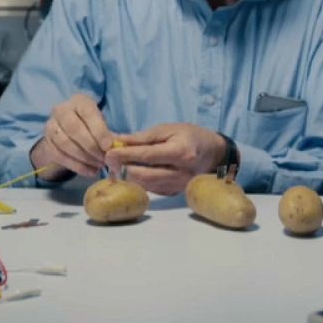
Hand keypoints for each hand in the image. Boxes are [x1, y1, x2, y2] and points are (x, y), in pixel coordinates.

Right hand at [30, 93, 115, 180]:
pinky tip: (89, 171)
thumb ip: (109, 135)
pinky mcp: (47, 142)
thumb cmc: (91, 125)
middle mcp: (61, 110)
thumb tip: (118, 149)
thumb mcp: (101, 124)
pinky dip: (76, 166)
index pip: (88, 113)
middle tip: (104, 159)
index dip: (99, 131)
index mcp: (79, 101)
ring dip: (84, 158)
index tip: (108, 146)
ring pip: (65, 143)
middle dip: (91, 146)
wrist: (68, 131)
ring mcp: (51, 126)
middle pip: (74, 129)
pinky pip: (59, 156)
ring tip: (98, 166)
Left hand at [104, 123, 225, 195]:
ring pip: (145, 185)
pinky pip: (151, 189)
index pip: (147, 156)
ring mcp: (179, 186)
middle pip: (144, 175)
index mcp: (181, 153)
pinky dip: (139, 181)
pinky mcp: (175, 193)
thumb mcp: (168, 129)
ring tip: (120, 164)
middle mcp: (181, 173)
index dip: (126, 155)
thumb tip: (118, 141)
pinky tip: (134, 171)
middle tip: (110, 159)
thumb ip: (143, 137)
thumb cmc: (190, 136)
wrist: (214, 153)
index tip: (109, 153)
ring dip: (129, 175)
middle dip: (124, 167)